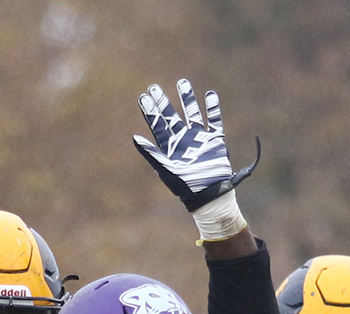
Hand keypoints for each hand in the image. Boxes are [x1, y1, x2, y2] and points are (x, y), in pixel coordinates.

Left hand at [133, 78, 258, 238]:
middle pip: (172, 117)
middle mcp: (184, 141)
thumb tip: (134, 138)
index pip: (158, 125)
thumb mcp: (165, 169)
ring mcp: (199, 139)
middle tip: (154, 87)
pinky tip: (210, 95)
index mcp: (170, 147)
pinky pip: (214, 121)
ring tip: (182, 82)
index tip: (144, 97)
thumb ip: (150, 153)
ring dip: (188, 99)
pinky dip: (213, 109)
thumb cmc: (185, 186)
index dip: (151, 111)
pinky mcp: (215, 141)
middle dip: (164, 103)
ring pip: (192, 114)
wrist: (208, 196)